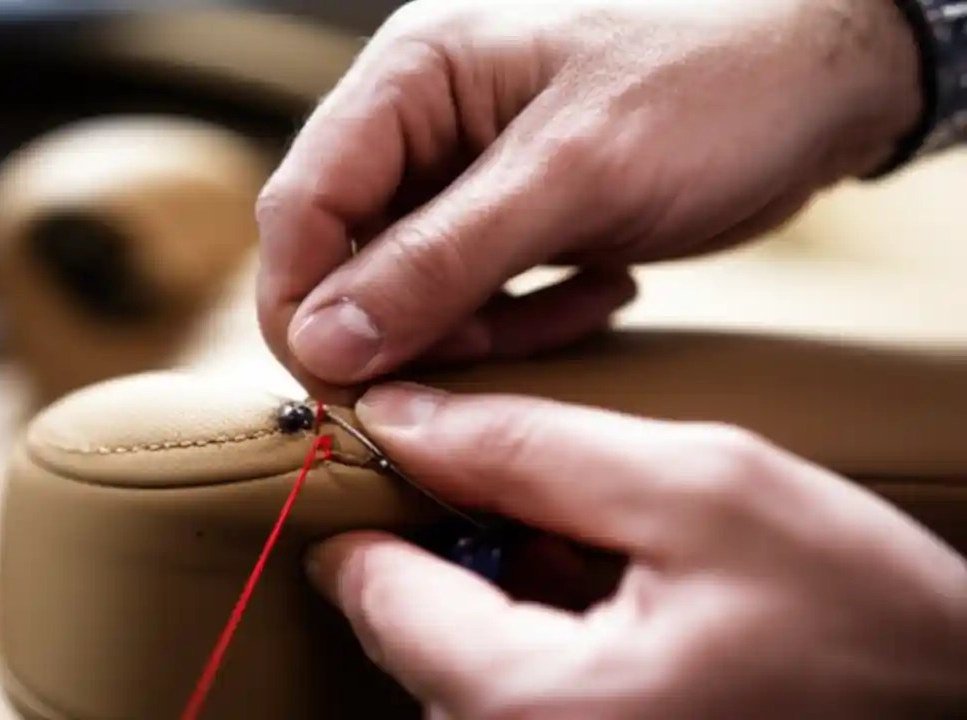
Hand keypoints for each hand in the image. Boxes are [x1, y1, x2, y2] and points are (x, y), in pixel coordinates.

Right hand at [258, 0, 921, 392]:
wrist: (823, 82)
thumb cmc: (710, 88)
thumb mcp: (573, 176)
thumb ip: (440, 261)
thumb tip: (324, 343)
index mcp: (412, 76)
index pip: (304, 203)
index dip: (305, 302)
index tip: (343, 386)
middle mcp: (422, 122)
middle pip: (347, 253)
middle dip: (402, 326)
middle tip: (477, 363)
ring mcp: (466, 172)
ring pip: (412, 288)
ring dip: (477, 328)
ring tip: (578, 301)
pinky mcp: (512, 215)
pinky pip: (475, 294)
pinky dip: (526, 317)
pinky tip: (602, 287)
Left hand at [307, 384, 966, 718]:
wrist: (957, 715)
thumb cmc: (860, 621)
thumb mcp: (698, 489)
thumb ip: (527, 448)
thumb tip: (397, 418)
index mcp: (530, 707)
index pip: (372, 587)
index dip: (377, 499)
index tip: (402, 447)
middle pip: (407, 629)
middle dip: (453, 544)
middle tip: (552, 501)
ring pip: (455, 664)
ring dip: (500, 592)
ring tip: (604, 557)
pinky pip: (509, 699)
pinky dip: (537, 638)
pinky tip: (614, 606)